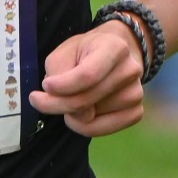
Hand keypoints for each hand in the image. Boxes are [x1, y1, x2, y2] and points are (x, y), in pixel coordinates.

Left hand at [30, 21, 144, 137]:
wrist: (111, 55)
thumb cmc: (84, 53)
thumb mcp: (64, 53)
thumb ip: (61, 75)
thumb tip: (75, 114)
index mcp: (114, 47)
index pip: (87, 75)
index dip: (61, 86)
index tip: (43, 87)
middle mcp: (131, 70)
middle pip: (86, 100)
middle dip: (57, 104)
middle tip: (40, 100)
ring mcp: (137, 93)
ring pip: (92, 118)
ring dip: (73, 113)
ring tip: (74, 96)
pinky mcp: (136, 112)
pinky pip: (103, 129)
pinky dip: (86, 125)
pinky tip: (84, 111)